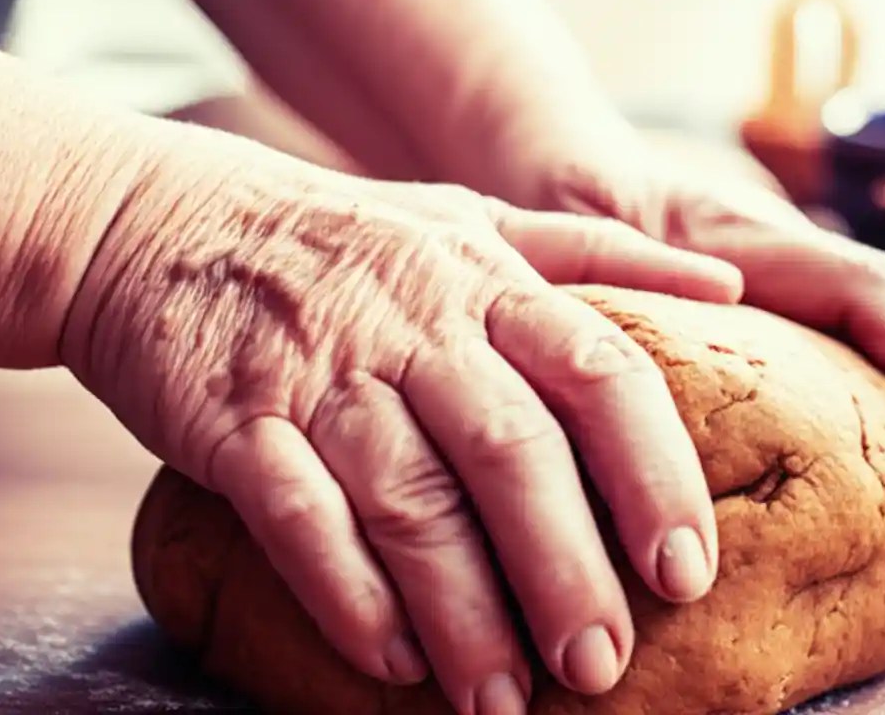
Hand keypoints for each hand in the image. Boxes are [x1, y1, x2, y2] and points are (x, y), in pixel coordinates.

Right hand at [60, 131, 743, 712]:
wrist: (159, 220)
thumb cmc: (345, 238)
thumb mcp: (474, 217)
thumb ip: (595, 253)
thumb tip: (725, 286)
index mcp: (488, 280)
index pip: (601, 373)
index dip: (652, 475)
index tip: (688, 574)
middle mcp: (416, 324)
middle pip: (514, 452)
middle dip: (564, 568)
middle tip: (600, 664)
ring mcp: (321, 371)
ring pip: (409, 500)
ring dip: (462, 611)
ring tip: (501, 700)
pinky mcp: (232, 418)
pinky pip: (297, 515)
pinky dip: (346, 593)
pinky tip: (391, 659)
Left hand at [533, 151, 884, 494]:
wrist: (567, 174)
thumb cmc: (563, 214)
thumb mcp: (570, 248)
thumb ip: (616, 279)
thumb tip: (690, 329)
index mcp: (750, 239)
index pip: (871, 293)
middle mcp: (792, 250)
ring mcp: (797, 273)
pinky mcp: (790, 300)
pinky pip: (873, 334)